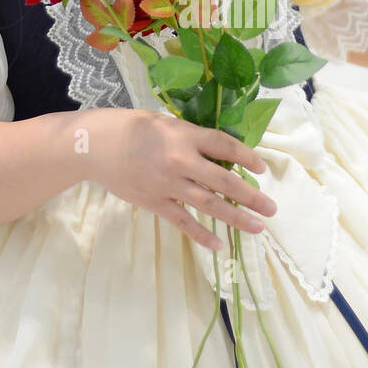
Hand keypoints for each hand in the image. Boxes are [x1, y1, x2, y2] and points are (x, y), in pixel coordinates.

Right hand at [78, 108, 276, 250]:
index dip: (246, 157)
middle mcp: (180, 161)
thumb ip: (192, 137)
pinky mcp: (155, 202)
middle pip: (223, 180)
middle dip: (250, 196)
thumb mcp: (165, 123)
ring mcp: (167, 184)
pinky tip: (218, 245)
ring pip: (208, 203)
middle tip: (272, 208)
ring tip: (257, 226)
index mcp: (184, 136)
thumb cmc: (132, 128)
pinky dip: (200, 234)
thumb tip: (220, 152)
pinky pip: (182, 221)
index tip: (262, 168)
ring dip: (235, 217)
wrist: (96, 146)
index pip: (224, 145)